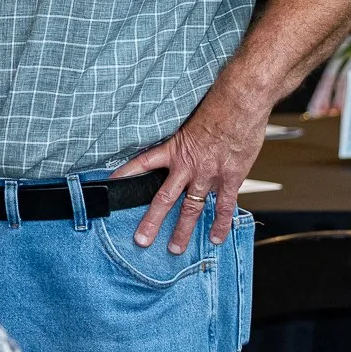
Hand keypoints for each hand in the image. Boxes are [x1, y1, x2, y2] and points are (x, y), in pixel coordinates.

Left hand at [114, 81, 267, 252]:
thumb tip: (178, 145)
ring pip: (191, 208)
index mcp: (174, 149)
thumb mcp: (189, 120)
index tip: (110, 186)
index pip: (142, 164)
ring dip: (182, 230)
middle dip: (151, 221)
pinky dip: (220, 223)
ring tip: (175, 248)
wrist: (240, 103)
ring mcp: (208, 175)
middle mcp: (188, 165)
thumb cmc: (217, 106)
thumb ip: (182, 139)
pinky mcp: (229, 178)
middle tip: (142, 239)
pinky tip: (215, 237)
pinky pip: (223, 206)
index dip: (125, 175)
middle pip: (164, 198)